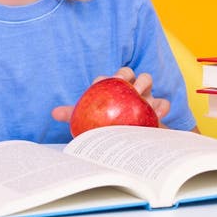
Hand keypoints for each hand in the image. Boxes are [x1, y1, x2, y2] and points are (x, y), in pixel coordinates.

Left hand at [50, 67, 170, 124]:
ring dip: (144, 83)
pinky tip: (157, 112)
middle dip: (125, 74)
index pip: (106, 78)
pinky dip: (162, 105)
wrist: (129, 144)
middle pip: (127, 72)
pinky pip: (163, 102)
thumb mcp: (89, 121)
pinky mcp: (157, 108)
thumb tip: (53, 112)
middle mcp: (126, 89)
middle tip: (121, 83)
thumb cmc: (107, 127)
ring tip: (140, 94)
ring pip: (146, 79)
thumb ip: (72, 114)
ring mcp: (143, 96)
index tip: (100, 84)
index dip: (103, 79)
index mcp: (110, 88)